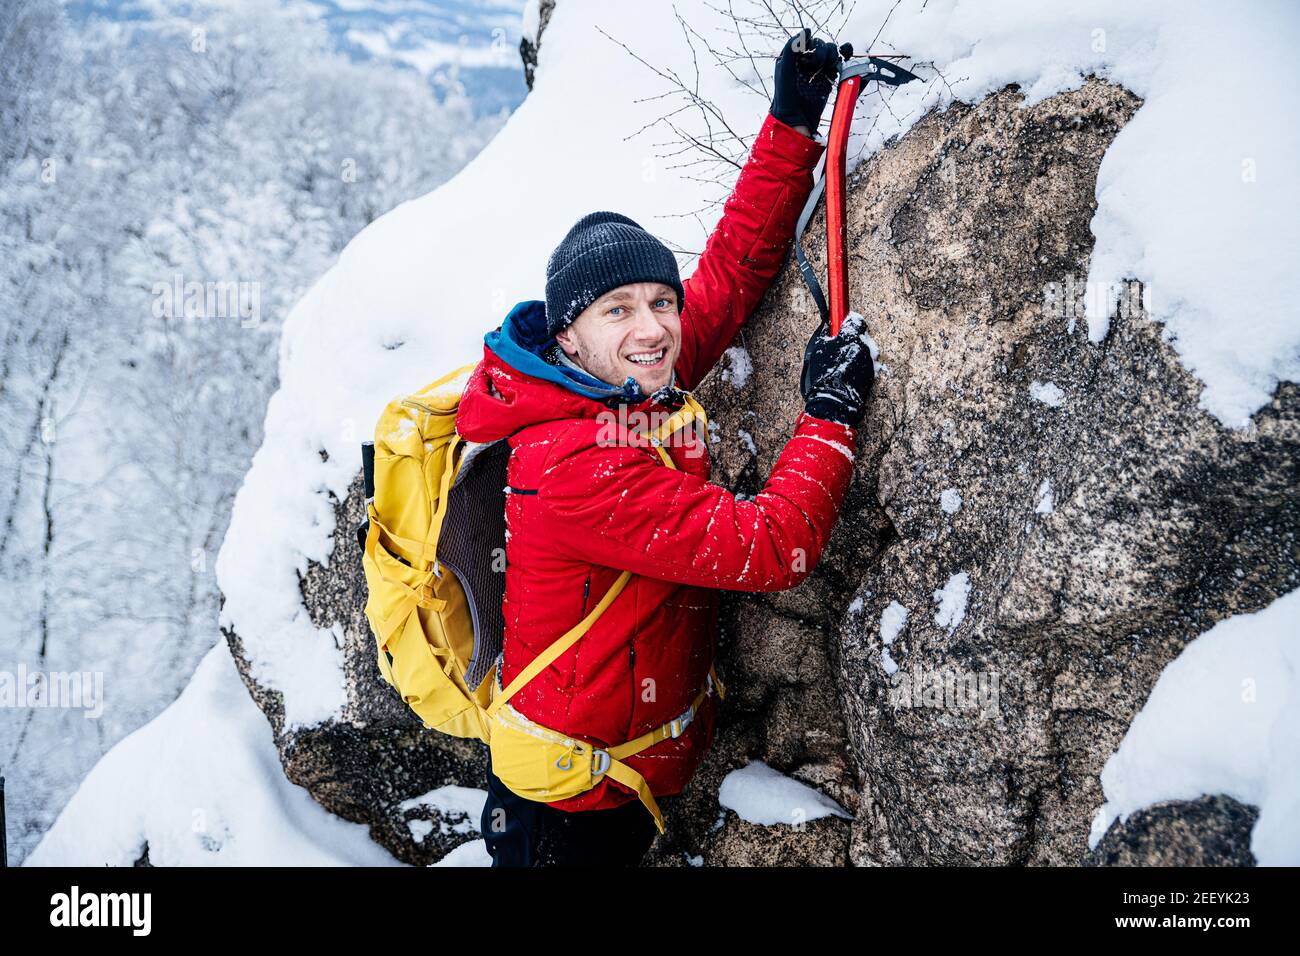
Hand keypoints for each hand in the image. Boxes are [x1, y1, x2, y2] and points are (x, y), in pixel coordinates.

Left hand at [769, 28, 840, 133]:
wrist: (796, 120)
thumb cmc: (785, 96)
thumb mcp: (784, 70)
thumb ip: (792, 48)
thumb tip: (807, 30)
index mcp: (794, 58)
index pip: (807, 40)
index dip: (811, 43)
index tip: (809, 53)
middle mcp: (806, 62)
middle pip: (821, 45)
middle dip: (822, 52)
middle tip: (816, 65)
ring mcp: (818, 70)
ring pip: (831, 52)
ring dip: (832, 55)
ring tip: (828, 66)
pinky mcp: (828, 79)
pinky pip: (838, 64)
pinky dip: (842, 60)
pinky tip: (839, 63)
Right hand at [800, 312, 875, 427]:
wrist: (835, 398)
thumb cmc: (825, 372)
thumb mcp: (819, 348)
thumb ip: (827, 334)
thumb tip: (829, 326)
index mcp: (853, 336)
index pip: (857, 320)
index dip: (849, 323)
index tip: (842, 326)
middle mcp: (865, 346)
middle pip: (862, 336)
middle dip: (853, 339)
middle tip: (840, 347)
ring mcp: (870, 361)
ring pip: (865, 351)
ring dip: (857, 353)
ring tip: (843, 363)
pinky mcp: (872, 374)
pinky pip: (866, 365)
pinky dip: (859, 366)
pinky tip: (848, 373)